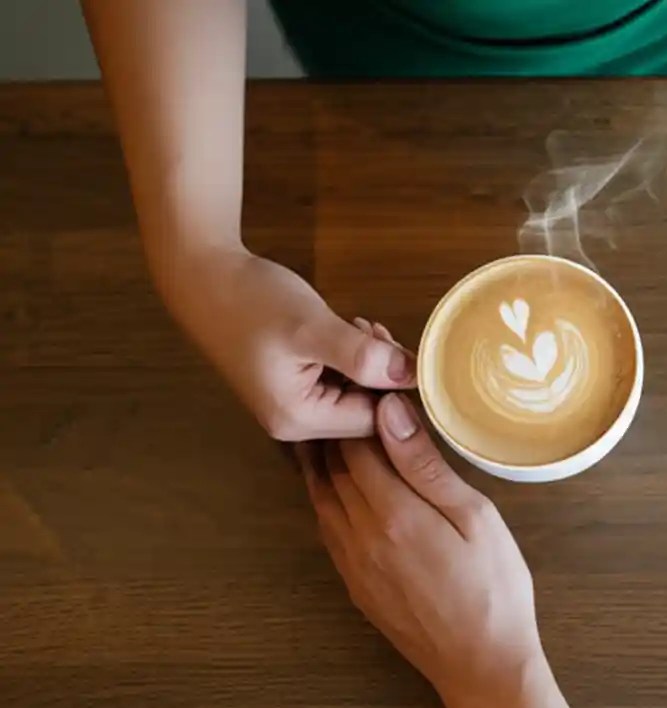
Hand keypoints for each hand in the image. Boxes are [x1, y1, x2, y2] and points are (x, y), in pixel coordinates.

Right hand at [163, 244, 415, 439]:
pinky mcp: (293, 383)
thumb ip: (363, 357)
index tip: (391, 346)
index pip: (374, 424)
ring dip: (369, 361)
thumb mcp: (313, 327)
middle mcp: (294, 423)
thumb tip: (412, 376)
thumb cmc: (253, 301)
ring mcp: (292, 404)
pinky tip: (348, 330)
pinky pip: (339, 380)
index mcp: (298, 420)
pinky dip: (351, 357)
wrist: (204, 275)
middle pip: (366, 411)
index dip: (393, 387)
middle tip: (373, 331)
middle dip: (380, 373)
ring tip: (358, 325)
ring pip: (356, 393)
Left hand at [299, 394, 572, 707]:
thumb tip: (390, 414)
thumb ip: (426, 466)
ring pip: (322, 496)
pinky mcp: (354, 583)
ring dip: (324, 459)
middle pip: (332, 467)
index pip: (357, 443)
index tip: (367, 381)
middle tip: (346, 392)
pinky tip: (339, 483)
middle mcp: (360, 535)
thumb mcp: (475, 518)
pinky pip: (327, 526)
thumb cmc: (493, 589)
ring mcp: (352, 562)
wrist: (481, 663)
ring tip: (331, 425)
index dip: (358, 406)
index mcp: (393, 513)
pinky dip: (327, 494)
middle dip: (337, 426)